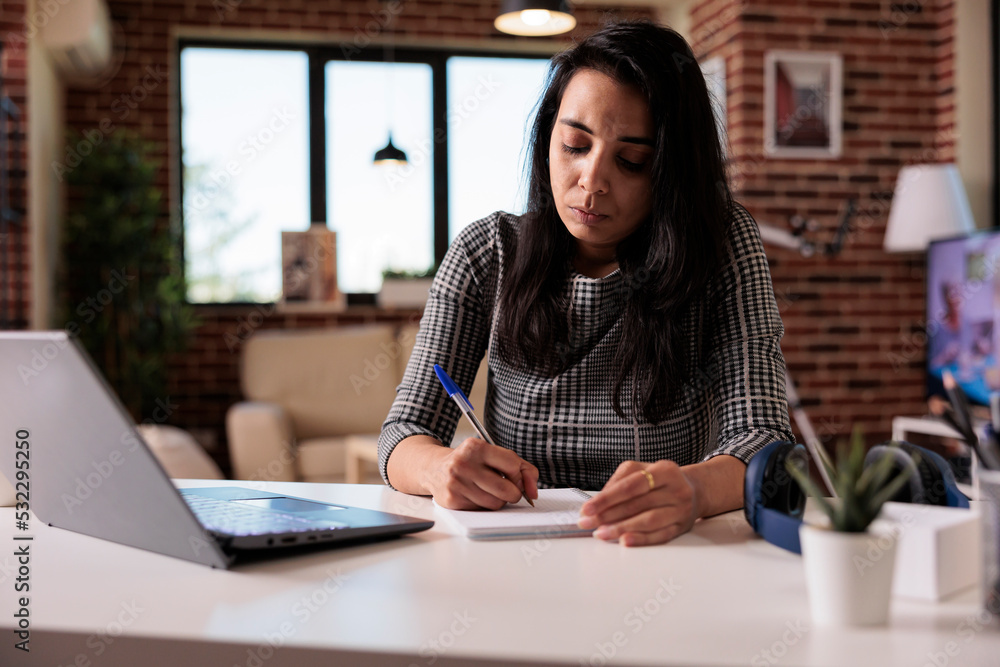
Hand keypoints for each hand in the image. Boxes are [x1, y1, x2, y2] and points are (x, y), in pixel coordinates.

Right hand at [425, 437, 538, 510]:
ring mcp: (456, 483)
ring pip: (496, 503)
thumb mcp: (491, 454)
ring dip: (498, 500)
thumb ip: (520, 467)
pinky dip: (484, 505)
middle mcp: (464, 464)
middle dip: (513, 493)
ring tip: (488, 490)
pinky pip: (482, 510)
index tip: (517, 479)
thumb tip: (533, 492)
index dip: (520, 476)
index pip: (512, 465)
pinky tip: (475, 495)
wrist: (433, 468)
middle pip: (507, 489)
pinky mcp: (452, 500)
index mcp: (476, 447)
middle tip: (506, 488)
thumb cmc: (469, 461)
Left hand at [577, 460, 697, 546]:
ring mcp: (681, 510)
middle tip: (588, 522)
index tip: (588, 508)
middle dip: (608, 515)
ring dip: (621, 528)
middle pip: (638, 504)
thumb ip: (619, 481)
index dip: (607, 498)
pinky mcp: (682, 527)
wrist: (695, 491)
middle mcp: (676, 489)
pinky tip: (625, 541)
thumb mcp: (642, 469)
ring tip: (601, 533)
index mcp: (664, 470)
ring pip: (648, 521)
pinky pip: (660, 535)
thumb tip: (597, 501)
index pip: (631, 485)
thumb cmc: (661, 480)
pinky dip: (641, 539)